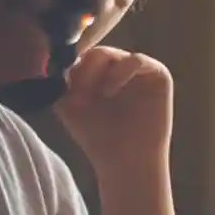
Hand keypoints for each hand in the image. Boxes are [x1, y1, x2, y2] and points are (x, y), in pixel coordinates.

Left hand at [54, 46, 172, 173]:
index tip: (66, 92)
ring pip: (111, 53)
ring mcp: (140, 71)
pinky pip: (136, 59)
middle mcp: (120, 68)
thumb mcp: (68, 103)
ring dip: (96, 73)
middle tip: (79, 97)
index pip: (82, 56)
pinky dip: (120, 72)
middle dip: (83, 73)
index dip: (71, 68)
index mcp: (100, 73)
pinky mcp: (159, 75)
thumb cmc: (98, 137)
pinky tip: (109, 92)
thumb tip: (56, 57)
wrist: (126, 162)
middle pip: (94, 52)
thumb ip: (62, 78)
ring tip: (92, 98)